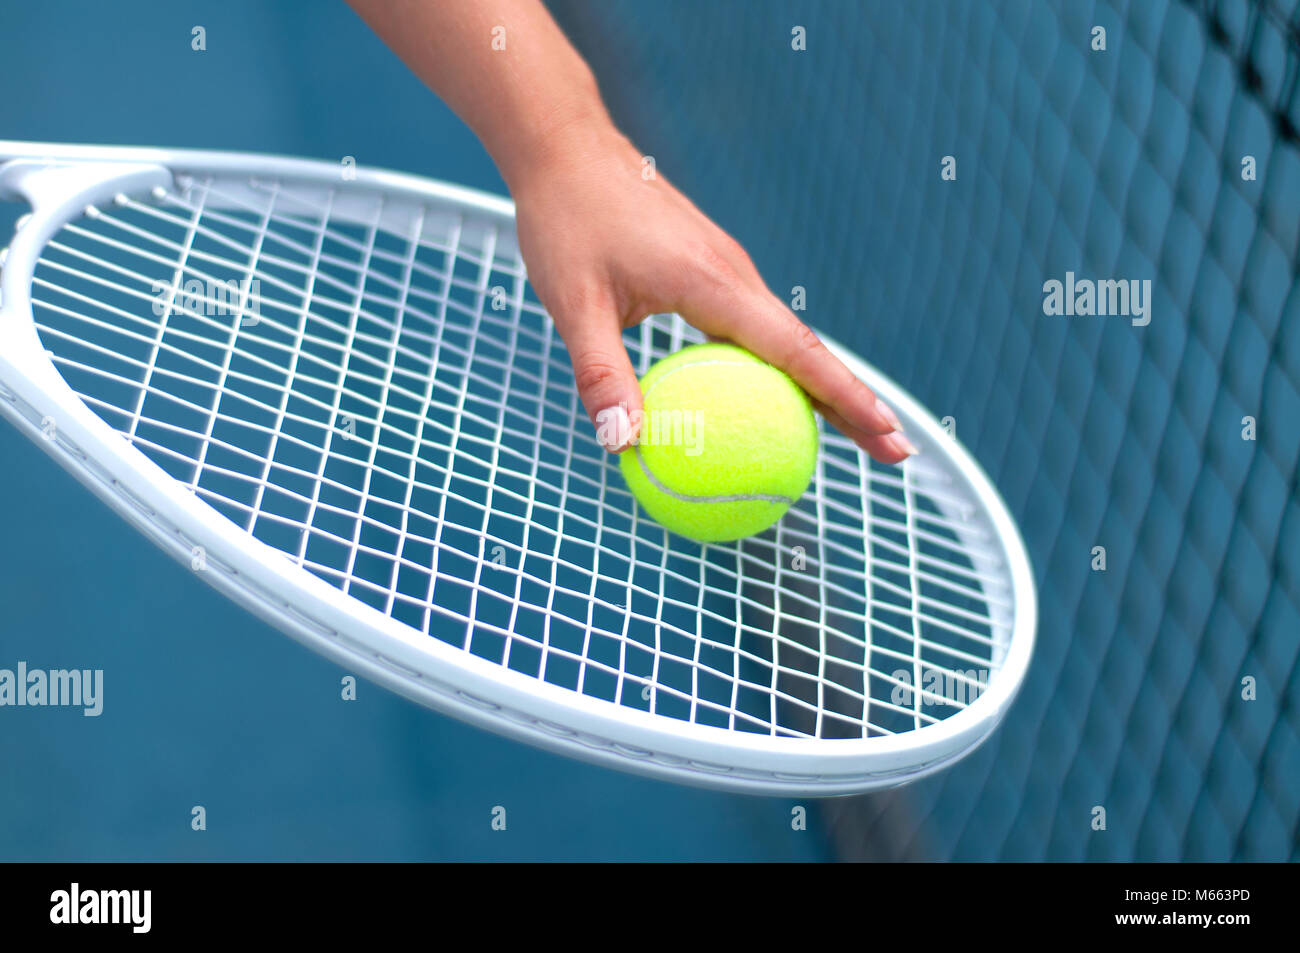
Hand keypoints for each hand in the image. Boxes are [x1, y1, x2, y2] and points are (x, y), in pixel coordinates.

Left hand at [509, 122, 917, 462]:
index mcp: (715, 282)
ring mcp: (728, 273)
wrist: (569, 149)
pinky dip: (776, 371)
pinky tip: (766, 404)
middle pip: (809, 352)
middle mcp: (736, 277)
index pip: (797, 351)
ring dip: (822, 388)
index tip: (889, 434)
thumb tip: (622, 446)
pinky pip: (755, 333)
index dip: (847, 397)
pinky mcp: (712, 274)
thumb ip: (600, 373)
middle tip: (896, 453)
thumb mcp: (574, 302)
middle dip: (857, 403)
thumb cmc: (568, 220)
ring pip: (787, 341)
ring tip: (854, 436)